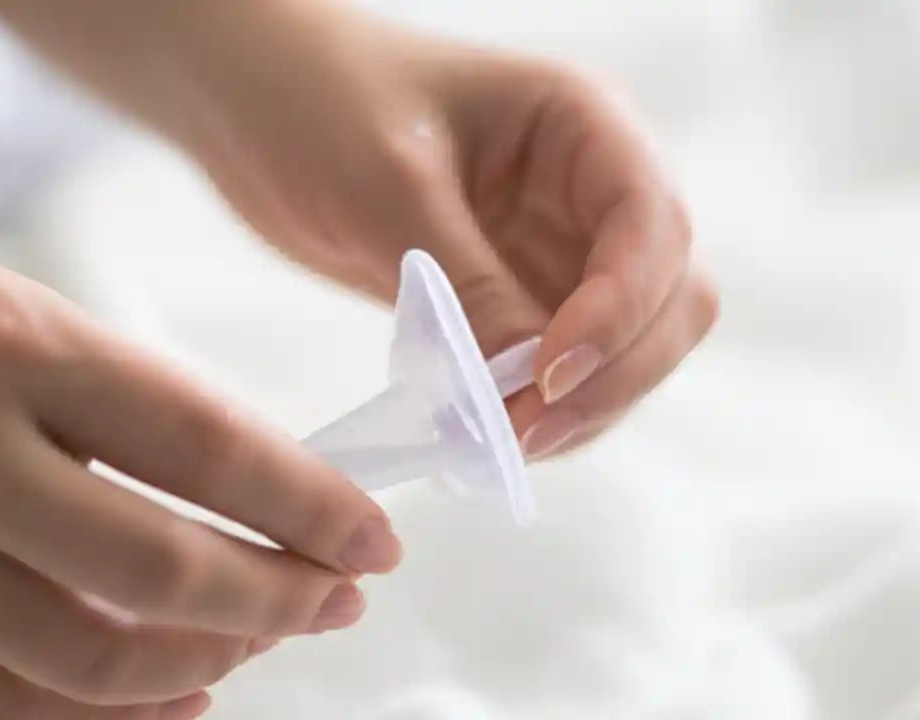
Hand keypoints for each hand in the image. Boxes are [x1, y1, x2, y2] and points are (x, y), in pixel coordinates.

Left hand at [0, 0, 718, 459]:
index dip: (621, 309)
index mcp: (581, 126)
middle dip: (613, 373)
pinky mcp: (518, 300)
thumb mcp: (389, 188)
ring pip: (629, 350)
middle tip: (520, 432)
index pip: (652, 227)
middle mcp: (590, 192)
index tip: (547, 375)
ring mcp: (560, 251)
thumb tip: (529, 394)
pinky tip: (483, 436)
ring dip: (582, 407)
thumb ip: (468, 287)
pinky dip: (539, 412)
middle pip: (669, 300)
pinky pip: (562, 374)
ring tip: (495, 446)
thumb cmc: (314, 101)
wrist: (250, 100)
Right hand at [0, 248, 399, 718]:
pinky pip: (12, 708)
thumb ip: (136, 407)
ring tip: (264, 638)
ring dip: (212, 660)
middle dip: (281, 596)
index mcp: (17, 349)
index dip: (312, 505)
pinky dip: (115, 719)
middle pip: (165, 568)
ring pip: (98, 659)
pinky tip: (178, 698)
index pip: (208, 445)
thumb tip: (259, 501)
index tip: (373, 540)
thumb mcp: (27, 321)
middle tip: (337, 598)